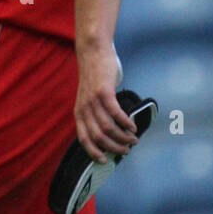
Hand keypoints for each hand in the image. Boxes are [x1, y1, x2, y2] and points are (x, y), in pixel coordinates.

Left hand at [74, 44, 136, 164]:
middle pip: (98, 137)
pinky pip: (115, 113)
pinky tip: (133, 127)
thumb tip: (114, 129)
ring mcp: (92, 101)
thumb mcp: (92, 98)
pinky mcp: (103, 92)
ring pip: (108, 128)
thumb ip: (99, 112)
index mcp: (79, 113)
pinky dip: (125, 123)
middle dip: (113, 147)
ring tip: (133, 139)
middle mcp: (83, 109)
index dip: (93, 152)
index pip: (84, 139)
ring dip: (122, 137)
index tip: (104, 161)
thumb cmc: (97, 76)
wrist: (93, 51)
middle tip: (126, 150)